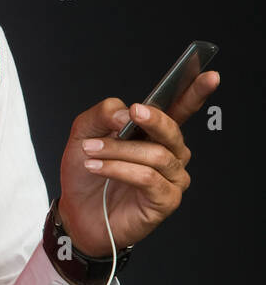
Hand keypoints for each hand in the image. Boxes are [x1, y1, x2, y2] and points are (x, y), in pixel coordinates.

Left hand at [57, 70, 219, 256]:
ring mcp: (171, 178)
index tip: (209, 74)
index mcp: (153, 133)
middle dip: (149, 119)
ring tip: (90, 152)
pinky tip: (98, 167)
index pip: (180, 109)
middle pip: (171, 130)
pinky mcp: (166, 200)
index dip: (195, 92)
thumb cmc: (85, 171)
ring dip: (118, 151)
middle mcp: (169, 154)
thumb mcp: (84, 134)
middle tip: (130, 115)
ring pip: (155, 154)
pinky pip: (148, 178)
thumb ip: (103, 115)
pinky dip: (119, 169)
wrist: (76, 210)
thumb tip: (126, 112)